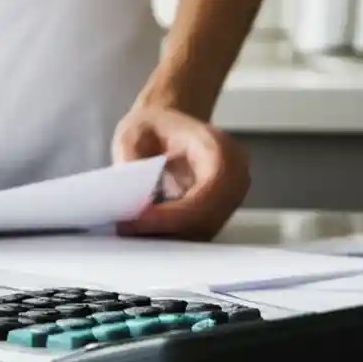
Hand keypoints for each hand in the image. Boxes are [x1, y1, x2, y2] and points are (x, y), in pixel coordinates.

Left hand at [111, 106, 249, 239]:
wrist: (170, 125)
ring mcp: (232, 195)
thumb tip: (129, 196)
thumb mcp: (133, 132)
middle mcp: (235, 174)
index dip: (174, 214)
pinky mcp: (220, 209)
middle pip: (209, 218)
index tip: (138, 219)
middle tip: (127, 228)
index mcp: (218, 149)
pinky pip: (201, 230)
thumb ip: (131, 160)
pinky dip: (174, 235)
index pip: (206, 193)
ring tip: (131, 229)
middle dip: (168, 229)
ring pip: (206, 230)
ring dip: (170, 236)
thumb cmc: (154, 126)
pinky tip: (145, 230)